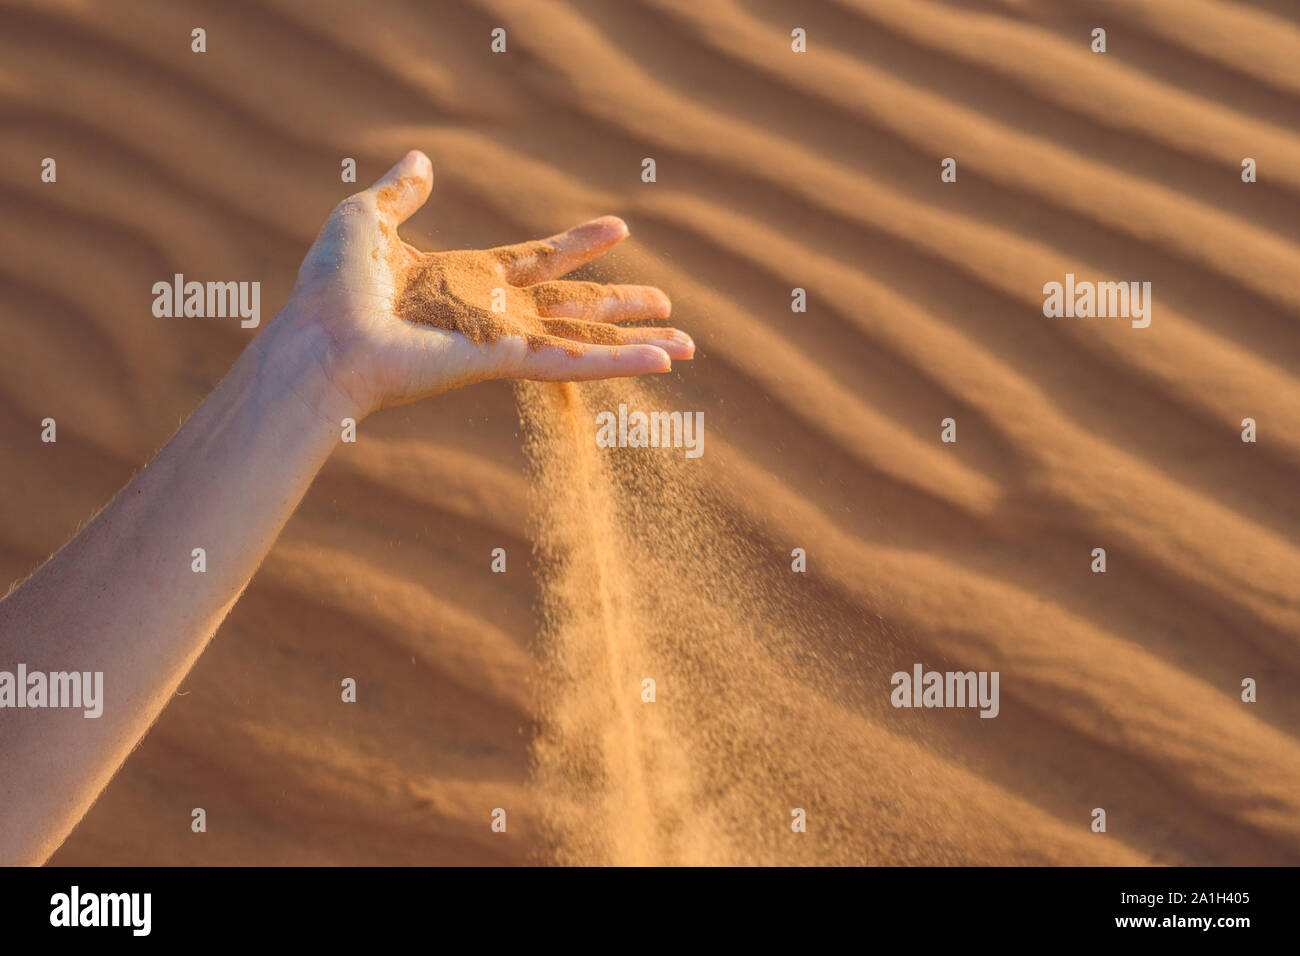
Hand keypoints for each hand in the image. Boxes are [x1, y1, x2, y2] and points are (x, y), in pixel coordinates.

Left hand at [274, 150, 693, 417]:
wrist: (320, 337)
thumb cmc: (332, 288)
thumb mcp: (366, 220)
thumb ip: (401, 193)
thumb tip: (421, 160)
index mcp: (463, 281)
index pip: (534, 261)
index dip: (577, 244)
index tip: (619, 228)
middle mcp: (490, 316)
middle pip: (572, 305)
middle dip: (620, 305)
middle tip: (667, 303)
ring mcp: (502, 343)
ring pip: (585, 340)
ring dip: (637, 342)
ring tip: (686, 345)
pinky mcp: (505, 363)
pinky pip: (573, 361)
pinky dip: (620, 363)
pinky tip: (663, 362)